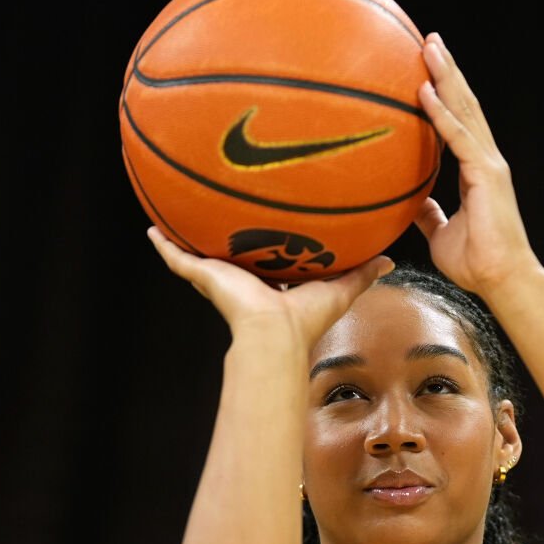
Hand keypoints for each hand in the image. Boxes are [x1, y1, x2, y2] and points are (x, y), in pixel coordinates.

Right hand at [147, 227, 389, 346]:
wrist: (274, 333)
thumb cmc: (305, 320)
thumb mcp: (340, 289)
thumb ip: (363, 273)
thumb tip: (390, 260)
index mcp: (271, 282)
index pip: (266, 259)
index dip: (267, 243)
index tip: (268, 224)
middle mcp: (244, 278)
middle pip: (231, 254)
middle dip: (226, 237)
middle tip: (222, 210)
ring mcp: (221, 277)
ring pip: (201, 253)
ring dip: (190, 236)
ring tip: (178, 213)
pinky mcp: (204, 275)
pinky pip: (178, 257)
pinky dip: (164, 244)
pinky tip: (152, 229)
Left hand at [415, 33, 543, 297]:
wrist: (501, 280)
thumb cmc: (476, 262)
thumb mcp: (441, 233)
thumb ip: (430, 214)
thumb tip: (414, 204)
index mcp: (477, 169)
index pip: (460, 121)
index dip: (446, 92)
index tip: (428, 68)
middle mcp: (485, 159)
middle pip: (465, 105)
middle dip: (447, 71)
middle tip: (430, 41)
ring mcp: (488, 164)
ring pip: (465, 111)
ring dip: (446, 77)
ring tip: (429, 47)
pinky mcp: (486, 175)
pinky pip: (458, 138)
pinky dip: (441, 114)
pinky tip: (424, 91)